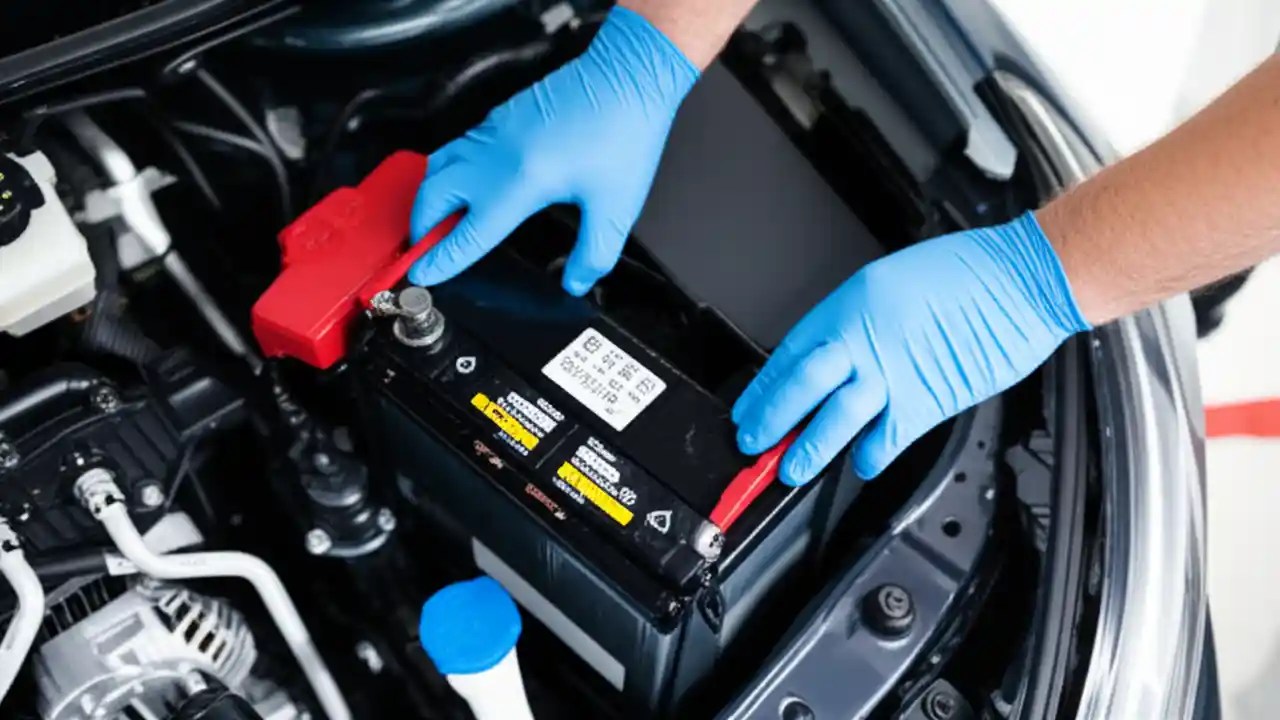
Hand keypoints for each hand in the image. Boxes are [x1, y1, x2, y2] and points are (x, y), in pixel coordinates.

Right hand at [407, 7, 698, 295]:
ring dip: (428, 199)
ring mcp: (494, 131)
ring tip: (435, 222)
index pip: (468, 232)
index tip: (423, 274)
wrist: (628, 74)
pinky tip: (462, 184)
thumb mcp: (616, 208)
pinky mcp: (500, 116)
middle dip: (421, 229)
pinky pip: (455, 148)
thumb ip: (594, 254)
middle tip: (424, 251)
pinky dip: (444, 172)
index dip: (443, 260)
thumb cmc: (624, 131)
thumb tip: (576, 281)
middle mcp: (497, 154)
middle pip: (432, 197)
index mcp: (522, 181)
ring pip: (436, 167)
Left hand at [732, 211, 1090, 483]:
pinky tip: (861, 464)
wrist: (1023, 278)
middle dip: (771, 419)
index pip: (791, 352)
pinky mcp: (928, 399)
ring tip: (791, 469)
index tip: (750, 408)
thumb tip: (834, 354)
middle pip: (801, 385)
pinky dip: (870, 456)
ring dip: (809, 448)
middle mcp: (865, 336)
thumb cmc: (967, 272)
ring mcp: (894, 370)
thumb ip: (858, 320)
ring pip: (835, 417)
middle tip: (754, 441)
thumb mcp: (889, 282)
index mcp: (850, 303)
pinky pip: (887, 437)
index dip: (765, 386)